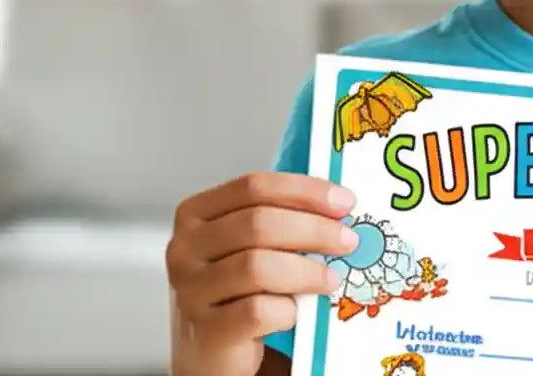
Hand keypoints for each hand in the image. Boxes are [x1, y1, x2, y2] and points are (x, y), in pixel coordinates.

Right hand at [166, 172, 359, 375]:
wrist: (213, 346)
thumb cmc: (240, 286)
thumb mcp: (253, 244)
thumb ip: (282, 218)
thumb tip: (340, 205)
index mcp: (196, 214)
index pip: (253, 187)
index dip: (304, 191)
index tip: (345, 202)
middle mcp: (184, 248)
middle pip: (258, 224)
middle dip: (314, 230)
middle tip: (348, 241)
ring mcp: (190, 290)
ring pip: (257, 267)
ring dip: (306, 271)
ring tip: (331, 278)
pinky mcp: (204, 330)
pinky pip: (255, 311)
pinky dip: (287, 310)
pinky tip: (298, 311)